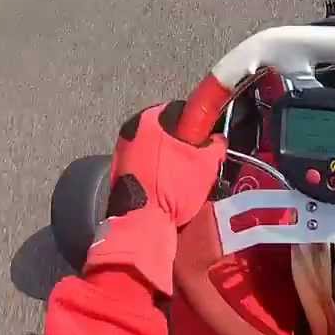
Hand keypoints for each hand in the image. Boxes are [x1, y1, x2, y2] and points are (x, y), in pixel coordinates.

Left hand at [83, 101, 226, 295]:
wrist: (141, 225)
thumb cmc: (172, 189)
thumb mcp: (206, 164)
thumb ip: (215, 145)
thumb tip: (217, 139)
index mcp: (148, 120)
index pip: (180, 109)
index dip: (197, 124)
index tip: (205, 138)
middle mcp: (129, 130)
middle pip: (164, 129)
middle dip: (181, 141)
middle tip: (197, 159)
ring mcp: (120, 152)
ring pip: (154, 148)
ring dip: (168, 157)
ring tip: (183, 177)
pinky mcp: (117, 173)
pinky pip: (144, 164)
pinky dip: (156, 171)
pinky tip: (167, 188)